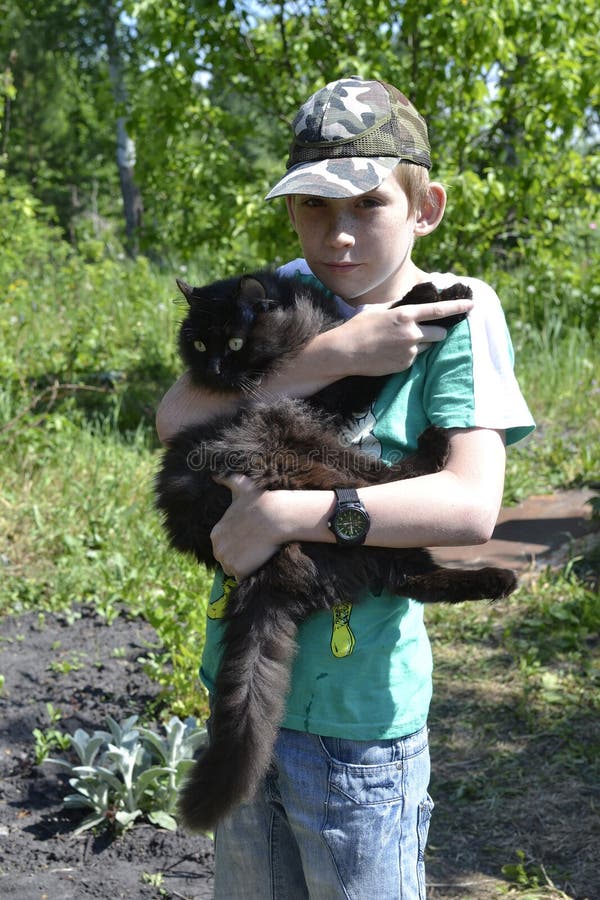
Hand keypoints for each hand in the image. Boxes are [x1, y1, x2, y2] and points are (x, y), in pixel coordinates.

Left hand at [210, 473, 284, 579]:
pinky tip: (259, 560)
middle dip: (240, 556)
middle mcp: (217, 549)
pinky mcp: (238, 571)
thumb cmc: (259, 501)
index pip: (224, 545)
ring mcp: (226, 561)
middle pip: (227, 559)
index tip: (250, 538)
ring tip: (258, 553)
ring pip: (235, 570)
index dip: (238, 544)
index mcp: (216, 534)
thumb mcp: (240, 486)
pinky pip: (242, 578)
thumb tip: (216, 473)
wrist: (275, 516)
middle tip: (256, 547)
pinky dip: (250, 573)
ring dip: (245, 566)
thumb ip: (227, 480)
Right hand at [333, 295, 473, 375]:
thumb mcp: (379, 311)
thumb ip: (399, 310)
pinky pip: (414, 359)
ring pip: (427, 347)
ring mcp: (409, 351)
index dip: (457, 307)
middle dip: (437, 333)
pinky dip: (407, 356)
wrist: (345, 352)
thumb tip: (410, 308)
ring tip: (396, 344)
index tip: (471, 305)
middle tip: (426, 332)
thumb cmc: (358, 328)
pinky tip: (389, 354)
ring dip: (420, 345)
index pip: (439, 310)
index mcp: (406, 315)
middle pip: (440, 333)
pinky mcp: (405, 365)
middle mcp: (411, 333)